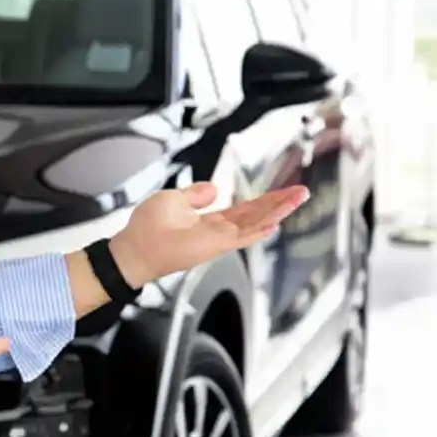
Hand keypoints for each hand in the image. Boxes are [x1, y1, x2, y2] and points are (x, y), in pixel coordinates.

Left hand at [108, 182, 309, 287]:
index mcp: (209, 220)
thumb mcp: (173, 199)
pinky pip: (242, 235)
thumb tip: (215, 188)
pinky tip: (276, 221)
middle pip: (256, 215)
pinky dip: (259, 228)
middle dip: (278, 203)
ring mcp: (218, 239)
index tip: (283, 192)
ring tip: (297, 198)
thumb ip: (196, 194)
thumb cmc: (147, 226)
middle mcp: (218, 231)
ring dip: (276, 210)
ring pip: (255, 223)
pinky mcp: (214, 245)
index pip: (244, 210)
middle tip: (301, 192)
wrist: (135, 248)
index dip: (263, 201)